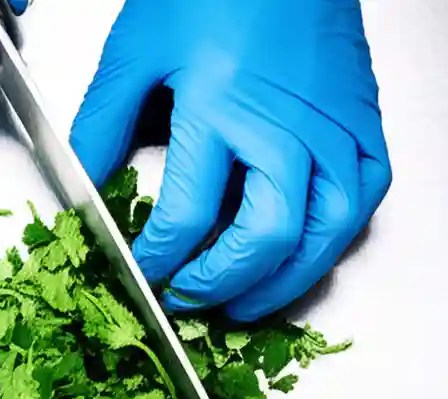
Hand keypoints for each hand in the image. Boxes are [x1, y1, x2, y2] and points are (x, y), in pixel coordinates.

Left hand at [70, 0, 392, 320]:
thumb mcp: (137, 49)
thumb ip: (103, 124)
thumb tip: (82, 187)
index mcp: (221, 106)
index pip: (188, 215)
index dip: (160, 257)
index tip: (143, 268)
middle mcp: (287, 128)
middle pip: (265, 238)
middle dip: (222, 284)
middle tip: (190, 298)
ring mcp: (335, 130)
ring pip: (325, 234)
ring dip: (284, 282)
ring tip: (247, 301)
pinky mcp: (365, 124)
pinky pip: (365, 199)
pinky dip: (335, 238)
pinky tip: (304, 251)